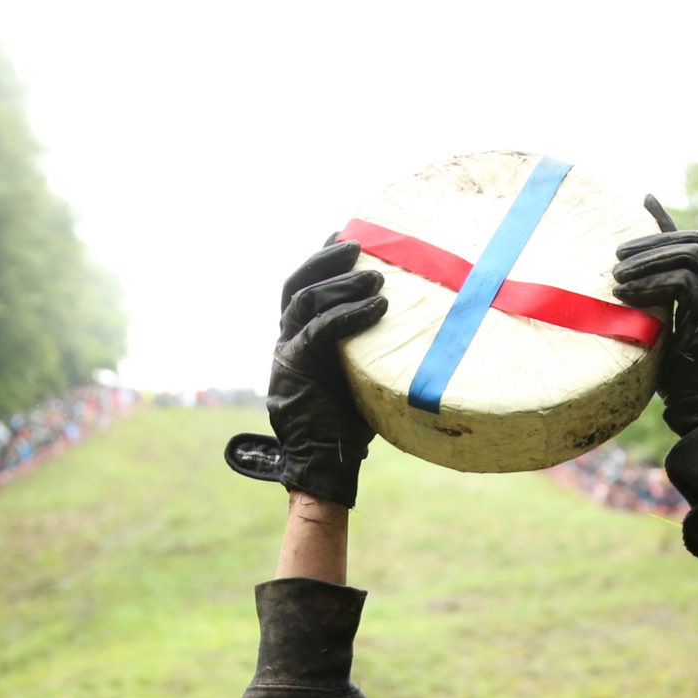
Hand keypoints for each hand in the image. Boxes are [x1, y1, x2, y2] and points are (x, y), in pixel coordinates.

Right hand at [229, 239, 387, 506]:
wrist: (325, 461)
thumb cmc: (349, 422)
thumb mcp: (359, 374)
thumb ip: (366, 347)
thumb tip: (412, 326)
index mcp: (296, 338)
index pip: (301, 287)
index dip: (319, 260)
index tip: (343, 235)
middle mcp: (285, 340)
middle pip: (298, 284)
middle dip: (326, 259)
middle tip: (356, 244)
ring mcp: (287, 352)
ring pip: (308, 301)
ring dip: (344, 283)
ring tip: (377, 276)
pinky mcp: (295, 367)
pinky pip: (321, 330)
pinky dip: (350, 314)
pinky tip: (378, 307)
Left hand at [612, 198, 697, 427]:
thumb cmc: (682, 387)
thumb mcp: (662, 340)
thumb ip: (656, 312)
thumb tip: (622, 294)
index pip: (694, 245)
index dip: (668, 222)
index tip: (645, 199)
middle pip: (696, 243)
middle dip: (654, 240)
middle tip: (617, 254)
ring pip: (691, 255)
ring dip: (649, 259)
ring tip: (616, 276)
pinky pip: (682, 283)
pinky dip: (650, 285)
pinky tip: (625, 296)